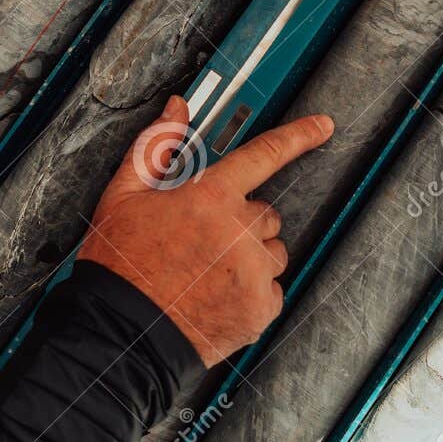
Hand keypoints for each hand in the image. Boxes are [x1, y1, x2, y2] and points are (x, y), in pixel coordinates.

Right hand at [80, 95, 333, 365]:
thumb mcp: (125, 196)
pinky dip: (253, 294)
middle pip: (266, 215)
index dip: (298, 137)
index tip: (321, 127)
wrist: (121, 331)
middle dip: (244, 224)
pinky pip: (273, 290)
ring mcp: (253, 270)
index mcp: (211, 196)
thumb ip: (157, 146)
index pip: (265, 155)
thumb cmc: (121, 267)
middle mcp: (239, 230)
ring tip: (209, 274)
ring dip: (251, 259)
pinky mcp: (260, 307)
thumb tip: (176, 110)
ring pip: (273, 253)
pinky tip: (219, 296)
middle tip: (207, 242)